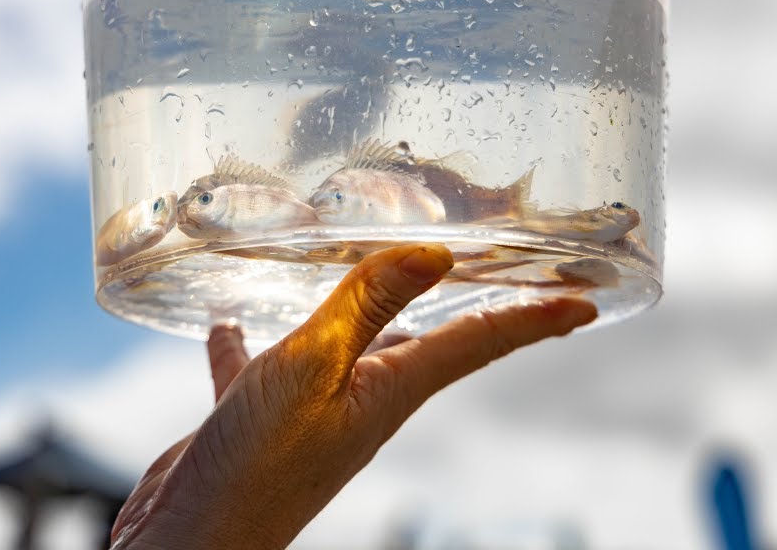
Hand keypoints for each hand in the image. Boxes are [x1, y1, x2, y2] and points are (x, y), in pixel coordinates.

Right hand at [111, 244, 596, 548]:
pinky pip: (265, 371)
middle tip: (496, 270)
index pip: (477, 342)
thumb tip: (435, 255)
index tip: (585, 299)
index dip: (532, 318)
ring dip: (360, 313)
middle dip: (463, 306)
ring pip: (346, 349)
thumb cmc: (253, 468)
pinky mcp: (260, 421)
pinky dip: (252, 346)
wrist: (191, 545)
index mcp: (386, 392)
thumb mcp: (310, 370)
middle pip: (426, 342)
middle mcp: (358, 401)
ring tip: (364, 273)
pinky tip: (227, 325)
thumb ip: (365, 308)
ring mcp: (310, 414)